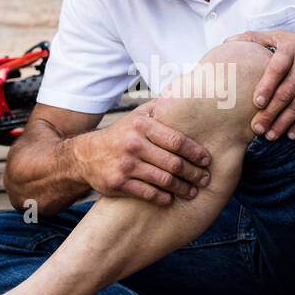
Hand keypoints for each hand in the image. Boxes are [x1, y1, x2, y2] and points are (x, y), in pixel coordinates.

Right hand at [72, 105, 211, 205]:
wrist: (86, 155)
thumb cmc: (121, 135)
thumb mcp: (137, 116)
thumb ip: (160, 108)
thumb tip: (189, 96)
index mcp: (141, 126)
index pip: (176, 140)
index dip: (195, 152)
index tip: (207, 160)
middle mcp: (133, 144)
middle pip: (173, 163)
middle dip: (193, 173)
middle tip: (205, 179)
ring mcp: (125, 165)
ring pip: (163, 180)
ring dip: (182, 188)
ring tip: (192, 192)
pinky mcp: (118, 183)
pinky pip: (148, 194)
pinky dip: (163, 198)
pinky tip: (171, 199)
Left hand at [223, 30, 294, 140]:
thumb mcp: (282, 37)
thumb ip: (255, 39)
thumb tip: (227, 43)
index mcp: (292, 49)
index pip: (277, 68)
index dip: (267, 86)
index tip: (256, 103)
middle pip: (287, 92)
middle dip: (271, 112)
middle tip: (257, 128)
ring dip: (284, 122)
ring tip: (270, 135)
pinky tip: (291, 135)